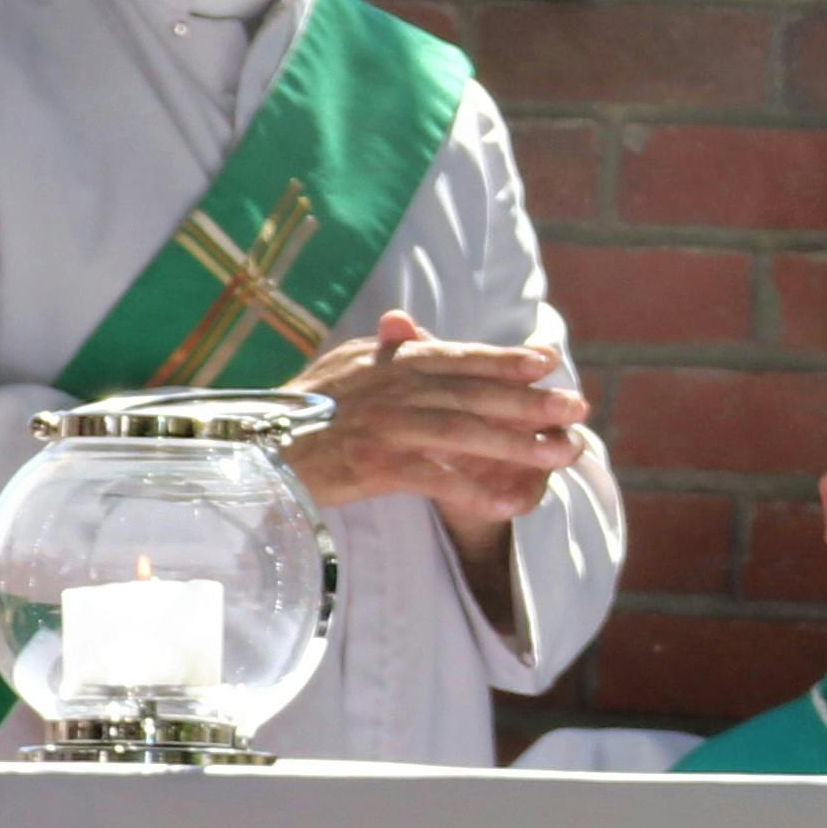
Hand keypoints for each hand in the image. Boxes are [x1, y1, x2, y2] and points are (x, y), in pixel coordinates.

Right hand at [290, 309, 593, 558]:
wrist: (248, 453)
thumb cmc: (299, 415)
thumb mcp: (340, 371)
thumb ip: (385, 352)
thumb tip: (412, 324)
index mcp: (382, 362)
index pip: (452, 356)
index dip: (501, 358)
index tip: (547, 360)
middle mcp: (384, 387)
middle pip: (470, 392)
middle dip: (529, 401)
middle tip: (578, 408)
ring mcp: (377, 425)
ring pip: (462, 431)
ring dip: (519, 444)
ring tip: (566, 453)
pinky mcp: (368, 465)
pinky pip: (433, 477)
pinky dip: (475, 489)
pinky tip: (513, 503)